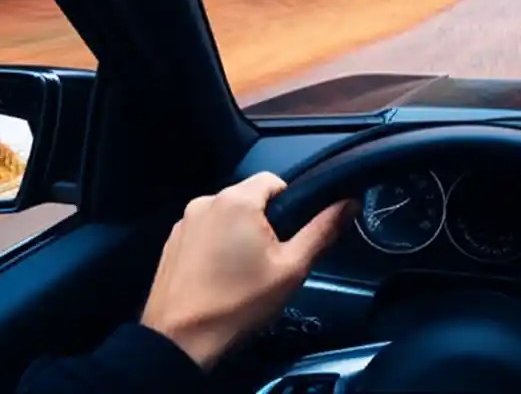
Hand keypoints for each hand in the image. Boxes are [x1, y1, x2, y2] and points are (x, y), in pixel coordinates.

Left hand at [140, 172, 352, 368]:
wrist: (180, 341)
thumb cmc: (239, 303)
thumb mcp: (291, 269)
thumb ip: (322, 231)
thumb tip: (349, 203)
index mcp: (236, 200)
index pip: (275, 179)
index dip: (291, 203)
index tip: (293, 235)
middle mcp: (205, 201)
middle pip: (249, 198)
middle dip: (265, 222)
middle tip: (273, 260)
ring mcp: (183, 222)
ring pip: (226, 216)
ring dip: (239, 233)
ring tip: (245, 272)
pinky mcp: (171, 242)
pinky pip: (205, 232)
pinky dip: (216, 246)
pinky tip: (220, 276)